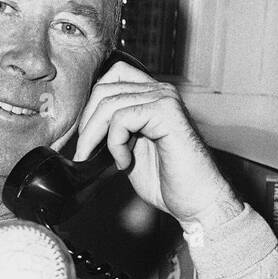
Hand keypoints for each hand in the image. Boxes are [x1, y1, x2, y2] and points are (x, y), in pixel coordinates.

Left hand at [71, 61, 238, 225]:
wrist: (197, 201)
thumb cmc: (167, 181)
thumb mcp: (129, 151)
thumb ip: (111, 132)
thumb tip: (80, 128)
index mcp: (151, 96)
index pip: (110, 77)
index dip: (90, 105)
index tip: (84, 137)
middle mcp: (159, 90)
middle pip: (104, 87)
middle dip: (86, 123)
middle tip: (84, 152)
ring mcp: (165, 98)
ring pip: (109, 103)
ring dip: (95, 136)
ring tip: (106, 161)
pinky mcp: (167, 112)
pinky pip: (122, 118)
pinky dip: (115, 144)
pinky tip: (126, 163)